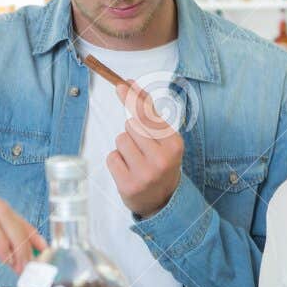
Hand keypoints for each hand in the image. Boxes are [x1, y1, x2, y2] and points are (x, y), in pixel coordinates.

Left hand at [104, 77, 183, 218]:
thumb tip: (131, 85)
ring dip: (124, 147)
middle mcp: (162, 159)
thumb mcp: (165, 141)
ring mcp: (145, 173)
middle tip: (141, 147)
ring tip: (136, 160)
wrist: (163, 202)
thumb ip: (151, 115)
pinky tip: (128, 170)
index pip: (149, 114)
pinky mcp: (128, 185)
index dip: (134, 97)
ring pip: (121, 139)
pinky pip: (112, 157)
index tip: (121, 84)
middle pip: (132, 124)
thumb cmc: (161, 164)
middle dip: (132, 131)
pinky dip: (117, 161)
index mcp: (174, 145)